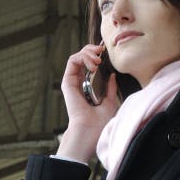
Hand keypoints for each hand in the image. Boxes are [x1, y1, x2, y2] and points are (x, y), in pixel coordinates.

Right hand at [57, 43, 119, 161]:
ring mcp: (72, 82)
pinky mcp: (67, 82)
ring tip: (98, 60)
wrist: (90, 130)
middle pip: (82, 58)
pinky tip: (93, 64)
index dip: (96, 56)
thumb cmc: (100, 122)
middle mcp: (79, 84)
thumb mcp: (110, 102)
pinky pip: (72, 61)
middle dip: (92, 50)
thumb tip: (112, 75)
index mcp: (88, 88)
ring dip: (88, 53)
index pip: (90, 65)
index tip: (106, 54)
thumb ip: (110, 88)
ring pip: (77, 57)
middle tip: (101, 51)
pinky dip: (83, 57)